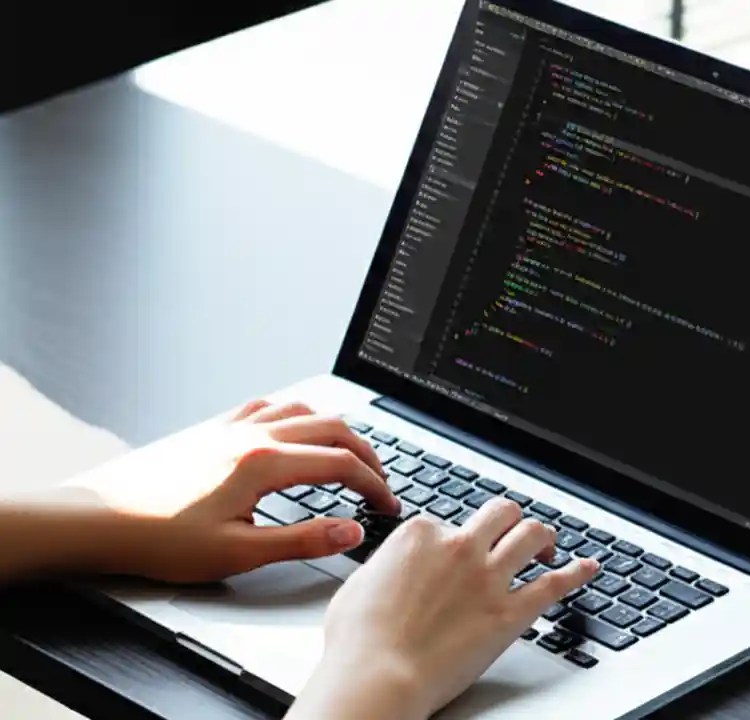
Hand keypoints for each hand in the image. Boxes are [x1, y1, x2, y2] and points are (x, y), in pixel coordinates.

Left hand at [69, 399, 400, 582]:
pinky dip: (296, 414)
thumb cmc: (160, 540)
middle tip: (380, 481)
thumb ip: (302, 540)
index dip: (374, 486)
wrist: (99, 521)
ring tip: (348, 454)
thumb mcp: (238, 552)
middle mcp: (252, 435)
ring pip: (304, 409)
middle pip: (333, 428)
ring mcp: (232, 427)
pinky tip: (295, 430)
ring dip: (336, 429)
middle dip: (366, 454)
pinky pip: (267, 405)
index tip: (387, 506)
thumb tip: (351, 530)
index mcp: (264, 464)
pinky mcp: (212, 429)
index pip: (341, 465)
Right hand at [288, 500, 598, 719]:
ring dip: (543, 537)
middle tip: (511, 533)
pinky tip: (588, 568)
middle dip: (507, 520)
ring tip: (547, 545)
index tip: (452, 555)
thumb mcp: (359, 585)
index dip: (452, 540)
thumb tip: (393, 569)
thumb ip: (387, 567)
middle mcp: (459, 546)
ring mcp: (488, 577)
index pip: (448, 521)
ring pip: (532, 535)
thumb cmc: (358, 642)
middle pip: (499, 513)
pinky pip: (555, 584)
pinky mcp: (510, 612)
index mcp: (420, 534)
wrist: (376, 676)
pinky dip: (577, 573)